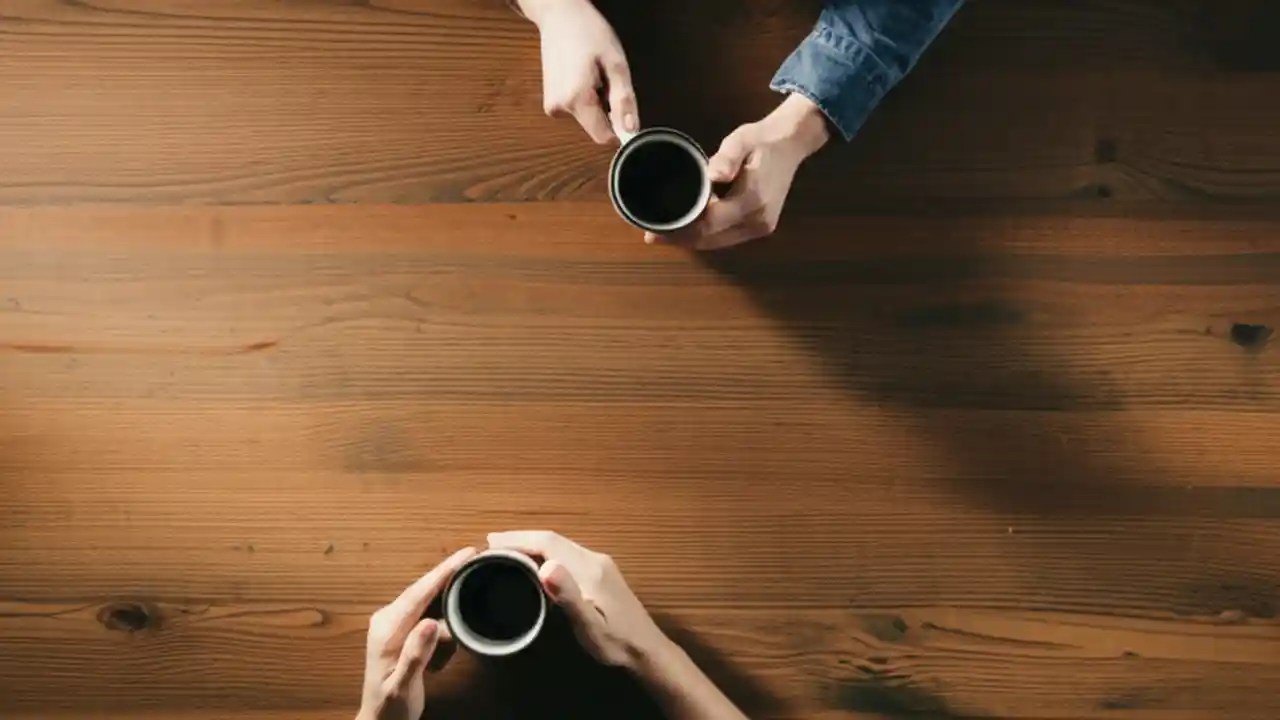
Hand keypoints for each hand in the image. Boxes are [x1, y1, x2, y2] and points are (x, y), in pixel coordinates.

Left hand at [356, 547, 476, 719]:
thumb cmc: (390, 707)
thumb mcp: (403, 685)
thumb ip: (415, 654)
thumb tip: (431, 623)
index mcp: (386, 630)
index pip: (418, 593)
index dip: (443, 571)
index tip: (466, 554)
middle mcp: (386, 620)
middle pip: (422, 588)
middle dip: (448, 570)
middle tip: (475, 555)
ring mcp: (392, 623)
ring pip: (423, 595)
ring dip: (446, 582)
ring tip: (470, 569)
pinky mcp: (400, 628)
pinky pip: (423, 606)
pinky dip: (441, 597)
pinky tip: (455, 592)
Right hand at [487, 530, 665, 669]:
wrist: (647, 650)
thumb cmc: (616, 643)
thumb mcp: (589, 625)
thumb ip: (568, 596)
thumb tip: (545, 566)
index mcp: (589, 568)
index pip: (548, 543)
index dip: (519, 539)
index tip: (490, 542)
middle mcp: (595, 559)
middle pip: (553, 539)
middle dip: (522, 538)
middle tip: (491, 544)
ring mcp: (600, 564)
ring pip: (561, 545)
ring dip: (533, 544)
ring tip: (506, 550)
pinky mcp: (602, 573)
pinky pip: (568, 553)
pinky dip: (546, 552)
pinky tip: (537, 562)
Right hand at [518, 0, 637, 144]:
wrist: (558, 15)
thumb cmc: (588, 32)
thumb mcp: (616, 63)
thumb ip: (624, 99)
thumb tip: (631, 130)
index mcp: (576, 100)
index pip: (603, 137)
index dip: (619, 129)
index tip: (623, 107)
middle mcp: (560, 109)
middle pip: (595, 127)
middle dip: (607, 110)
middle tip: (605, 80)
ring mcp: (552, 106)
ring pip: (587, 118)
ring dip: (596, 102)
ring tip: (592, 74)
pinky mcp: (550, 102)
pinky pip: (576, 110)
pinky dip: (584, 98)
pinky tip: (582, 76)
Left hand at [647, 93, 829, 249]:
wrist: (791, 143)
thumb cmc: (762, 140)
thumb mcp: (741, 140)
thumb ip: (726, 158)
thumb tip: (711, 174)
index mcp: (752, 201)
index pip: (709, 224)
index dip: (681, 228)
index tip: (657, 227)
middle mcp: (757, 221)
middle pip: (711, 239)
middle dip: (681, 239)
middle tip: (651, 236)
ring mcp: (760, 227)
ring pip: (717, 242)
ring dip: (691, 241)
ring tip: (664, 236)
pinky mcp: (760, 227)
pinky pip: (726, 238)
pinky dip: (706, 236)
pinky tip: (688, 231)